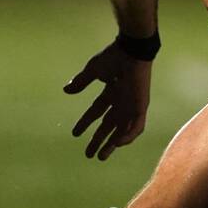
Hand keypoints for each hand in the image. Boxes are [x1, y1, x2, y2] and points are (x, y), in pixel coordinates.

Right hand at [63, 41, 151, 159]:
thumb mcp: (93, 71)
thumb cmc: (114, 57)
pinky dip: (128, 136)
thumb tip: (66, 90)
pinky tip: (117, 144)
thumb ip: (81, 82)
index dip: (85, 123)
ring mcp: (132, 105)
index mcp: (111, 91)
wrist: (131, 51)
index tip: (75, 134)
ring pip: (122, 130)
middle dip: (99, 140)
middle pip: (109, 126)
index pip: (96, 111)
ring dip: (112, 144)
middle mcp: (121, 101)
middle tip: (89, 154)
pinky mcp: (141, 107)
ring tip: (101, 156)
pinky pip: (136, 127)